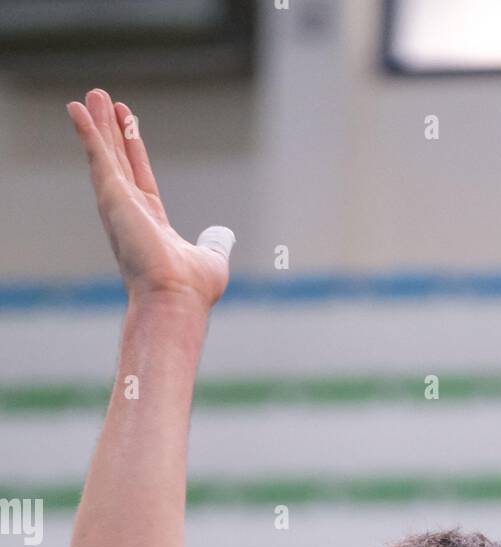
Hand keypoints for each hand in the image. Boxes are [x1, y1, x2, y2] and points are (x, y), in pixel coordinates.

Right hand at [66, 89, 232, 309]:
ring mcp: (119, 206)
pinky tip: (78, 109)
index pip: (140, 177)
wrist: (175, 300)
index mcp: (149, 224)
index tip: (128, 122)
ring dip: (97, 125)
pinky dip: (87, 133)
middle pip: (118, 161)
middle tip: (101, 98)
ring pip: (105, 156)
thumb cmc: (192, 291)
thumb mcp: (212, 257)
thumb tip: (224, 234)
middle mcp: (129, 214)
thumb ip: (215, 242)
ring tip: (91, 94)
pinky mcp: (113, 198)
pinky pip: (98, 158)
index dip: (133, 149)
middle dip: (109, 131)